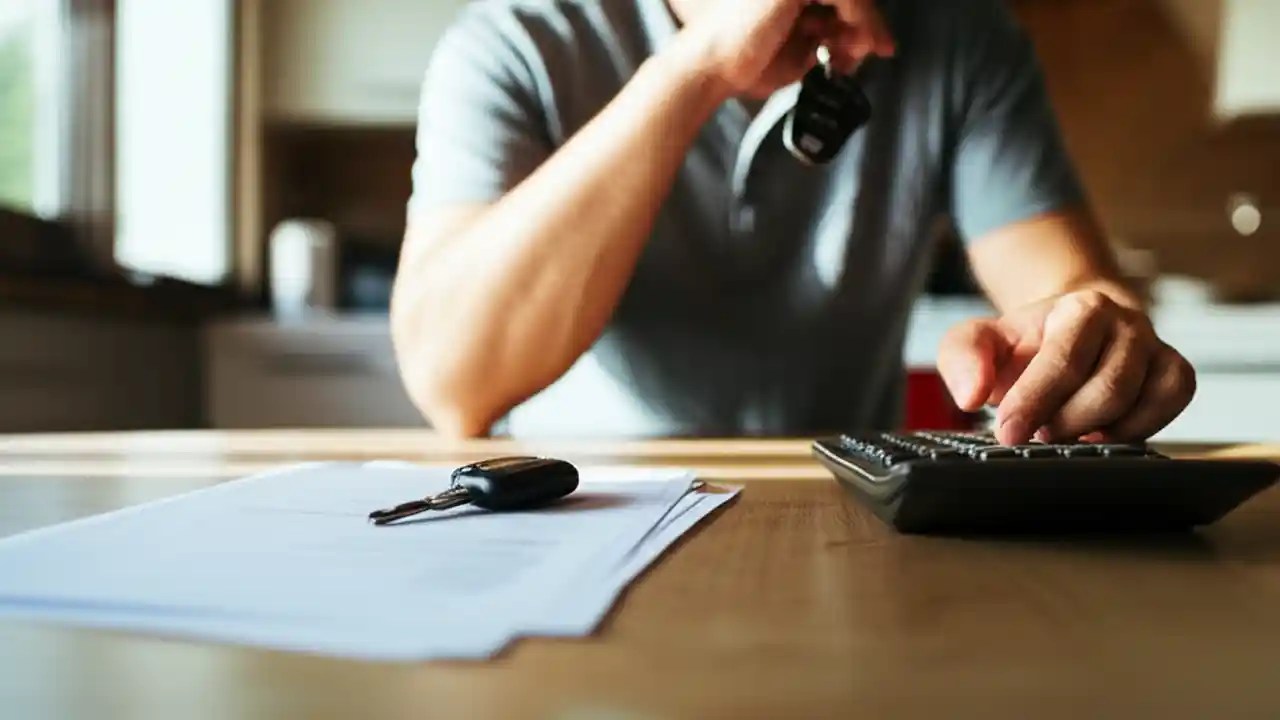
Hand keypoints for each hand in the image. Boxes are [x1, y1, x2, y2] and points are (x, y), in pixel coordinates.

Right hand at [673, 0, 894, 98]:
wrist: (710, 67)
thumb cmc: (742, 65)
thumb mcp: (797, 56)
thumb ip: (826, 44)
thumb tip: (861, 43)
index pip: (836, 2)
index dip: (859, 21)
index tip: (876, 48)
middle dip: (868, 21)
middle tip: (881, 50)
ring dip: (867, 21)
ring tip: (872, 50)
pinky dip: (859, 17)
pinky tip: (858, 40)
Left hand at [937, 289, 1196, 444]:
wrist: (1070, 329)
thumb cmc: (1025, 342)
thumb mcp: (981, 339)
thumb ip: (963, 357)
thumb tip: (971, 395)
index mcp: (1081, 308)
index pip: (1063, 361)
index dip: (1035, 402)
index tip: (1008, 433)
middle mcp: (1127, 323)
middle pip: (1108, 389)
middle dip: (1066, 423)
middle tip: (1036, 434)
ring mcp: (1156, 347)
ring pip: (1141, 403)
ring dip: (1098, 431)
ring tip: (1063, 433)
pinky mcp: (1176, 373)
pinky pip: (1170, 406)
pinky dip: (1137, 429)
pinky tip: (1101, 434)